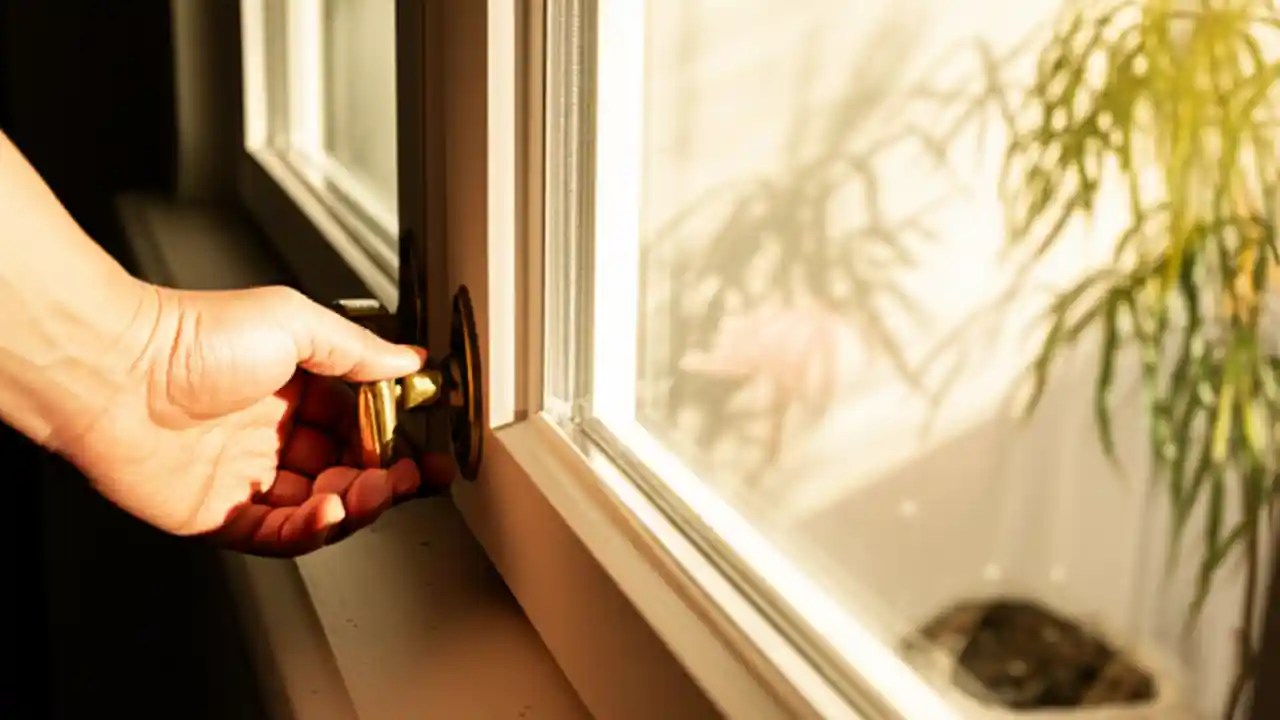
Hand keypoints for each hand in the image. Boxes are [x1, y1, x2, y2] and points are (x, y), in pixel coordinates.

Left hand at [54, 284, 452, 555]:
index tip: (419, 449)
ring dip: (353, 505)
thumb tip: (408, 360)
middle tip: (404, 478)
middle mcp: (269, 435)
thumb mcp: (294, 324)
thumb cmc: (189, 337)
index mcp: (291, 389)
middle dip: (381, 480)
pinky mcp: (218, 515)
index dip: (391, 442)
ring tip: (371, 494)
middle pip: (344, 472)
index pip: (358, 427)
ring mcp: (245, 478)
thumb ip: (357, 350)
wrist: (114, 372)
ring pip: (317, 507)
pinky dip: (310, 531)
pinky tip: (331, 513)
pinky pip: (277, 535)